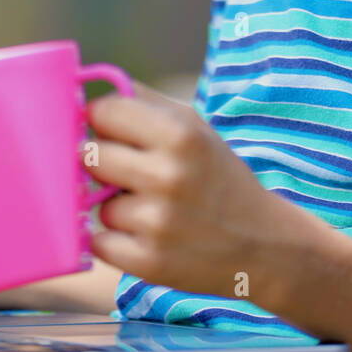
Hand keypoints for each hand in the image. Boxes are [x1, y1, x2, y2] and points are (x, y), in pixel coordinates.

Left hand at [83, 81, 288, 300]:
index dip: (103, 121)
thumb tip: (89, 87)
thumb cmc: (216, 175)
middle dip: (104, 162)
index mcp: (181, 134)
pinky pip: (98, 242)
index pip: (103, 112)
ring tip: (154, 209)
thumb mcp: (194, 126)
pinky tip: (147, 236)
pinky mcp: (148, 263)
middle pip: (89, 155)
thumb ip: (143, 101)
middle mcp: (168, 176)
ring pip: (96, 203)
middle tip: (133, 171)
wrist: (262, 244)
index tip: (113, 130)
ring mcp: (157, 223)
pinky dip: (115, 240)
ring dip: (116, 206)